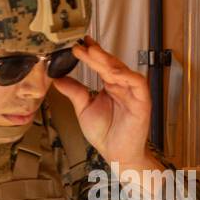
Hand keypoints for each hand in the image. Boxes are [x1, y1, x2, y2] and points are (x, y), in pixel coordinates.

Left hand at [51, 36, 150, 163]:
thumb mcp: (84, 109)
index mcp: (111, 85)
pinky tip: (112, 71)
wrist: (117, 155)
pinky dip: (126, 75)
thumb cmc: (106, 134)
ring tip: (93, 53)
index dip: (92, 52)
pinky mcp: (142, 101)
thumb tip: (58, 77)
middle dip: (96, 54)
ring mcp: (133, 93)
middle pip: (110, 64)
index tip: (79, 44)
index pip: (102, 64)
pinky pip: (137, 83)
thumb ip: (74, 92)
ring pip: (122, 70)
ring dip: (108, 61)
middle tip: (81, 46)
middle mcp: (123, 86)